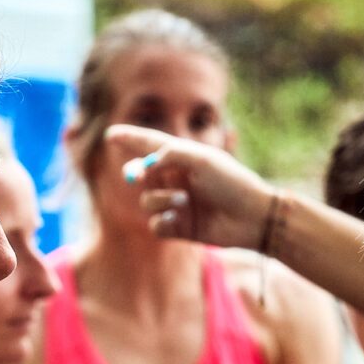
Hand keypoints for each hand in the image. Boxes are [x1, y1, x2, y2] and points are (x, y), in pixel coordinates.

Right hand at [104, 124, 274, 249]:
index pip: (150, 145)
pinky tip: (178, 220)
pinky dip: (163, 221)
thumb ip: (171, 154)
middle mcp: (177, 180)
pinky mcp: (178, 228)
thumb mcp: (203, 160)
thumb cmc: (232, 183)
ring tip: (183, 200)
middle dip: (137, 174)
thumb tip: (145, 163)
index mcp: (183, 159)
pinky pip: (155, 225)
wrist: (253, 218)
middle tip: (137, 175)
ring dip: (160, 199)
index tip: (110, 135)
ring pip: (147, 201)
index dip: (130, 140)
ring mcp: (176, 204)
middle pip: (142, 175)